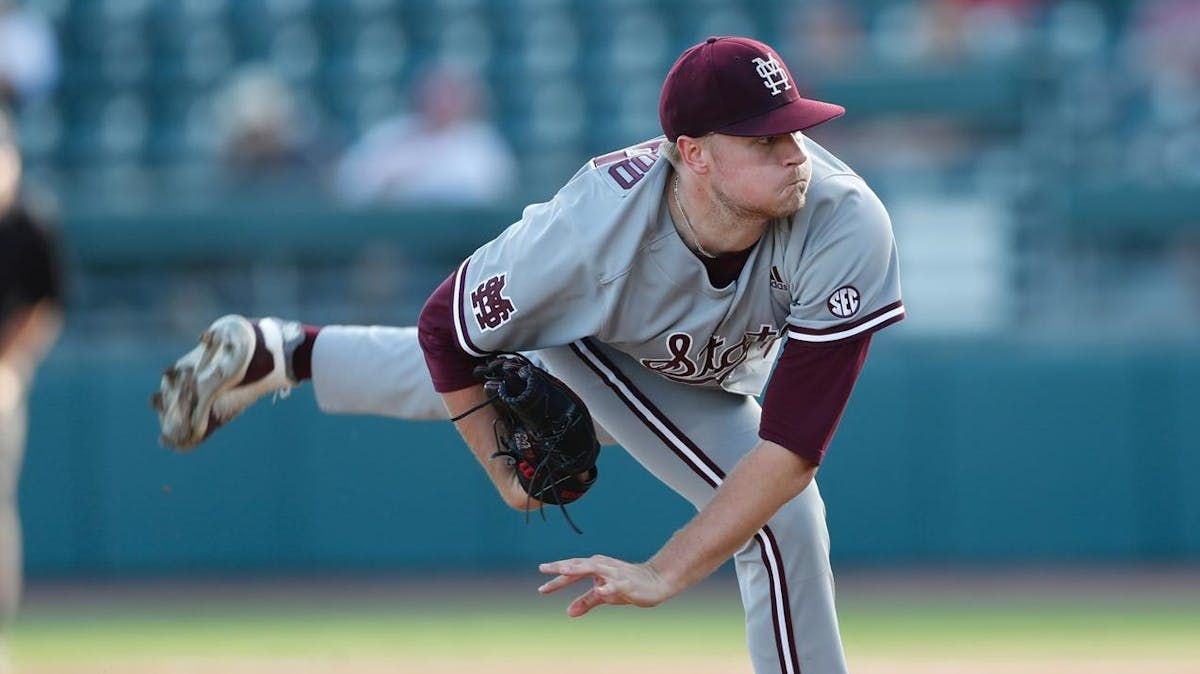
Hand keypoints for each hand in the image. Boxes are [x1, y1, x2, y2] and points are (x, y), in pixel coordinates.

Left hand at [537, 555, 675, 616]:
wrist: (656, 581)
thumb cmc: (627, 585)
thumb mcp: (603, 595)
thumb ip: (586, 601)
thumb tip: (568, 612)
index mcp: (596, 567)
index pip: (573, 571)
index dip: (557, 579)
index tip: (542, 589)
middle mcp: (603, 566)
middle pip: (578, 565)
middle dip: (561, 567)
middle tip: (543, 568)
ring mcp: (614, 573)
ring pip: (594, 568)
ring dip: (579, 569)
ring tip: (564, 571)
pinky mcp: (627, 582)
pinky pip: (616, 584)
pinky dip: (607, 587)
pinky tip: (600, 591)